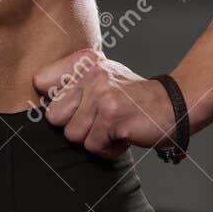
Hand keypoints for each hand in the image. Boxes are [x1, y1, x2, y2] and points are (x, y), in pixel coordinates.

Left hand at [32, 48, 177, 158]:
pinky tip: (123, 135)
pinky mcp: (112, 115)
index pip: (40, 81)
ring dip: (94, 139)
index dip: (54, 101)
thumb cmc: (133, 98)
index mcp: (84, 62)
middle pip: (54, 116)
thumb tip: (38, 104)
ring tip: (113, 127)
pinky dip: (109, 149)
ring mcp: (101, 94)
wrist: (174, 105)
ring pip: (73, 135)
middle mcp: (90, 73)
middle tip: (99, 120)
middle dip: (75, 126)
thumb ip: (71, 85)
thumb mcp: (101, 77)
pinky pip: (93, 146)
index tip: (76, 105)